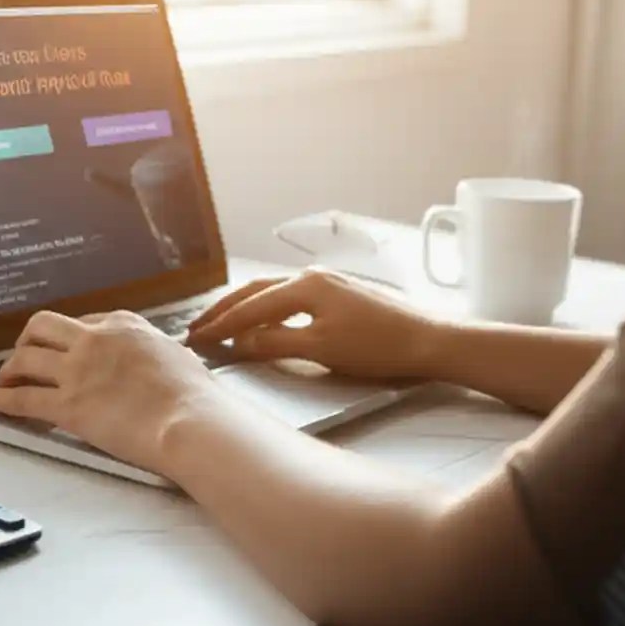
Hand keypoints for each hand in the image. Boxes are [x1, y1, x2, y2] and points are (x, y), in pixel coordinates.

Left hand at [0, 310, 246, 473]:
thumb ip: (154, 353)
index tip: (64, 348)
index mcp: (124, 325)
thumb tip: (156, 360)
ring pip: (25, 358)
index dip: (68, 336)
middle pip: (43, 326)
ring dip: (9, 367)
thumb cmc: (196, 397)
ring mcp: (78, 371)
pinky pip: (21, 399)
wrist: (193, 422)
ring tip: (4, 379)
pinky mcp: (68, 405)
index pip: (83, 321)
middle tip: (25, 355)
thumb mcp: (176, 356)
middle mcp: (95, 340)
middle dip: (28, 339)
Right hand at [187, 268, 443, 379]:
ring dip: (245, 307)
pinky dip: (268, 309)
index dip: (220, 325)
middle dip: (225, 309)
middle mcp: (312, 276)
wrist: (429, 340)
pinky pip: (290, 297)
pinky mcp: (340, 294)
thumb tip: (238, 343)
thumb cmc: (376, 346)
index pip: (250, 306)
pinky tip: (263, 322)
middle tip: (197, 328)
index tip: (195, 339)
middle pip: (256, 291)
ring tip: (221, 324)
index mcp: (304, 286)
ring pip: (273, 292)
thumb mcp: (319, 349)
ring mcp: (328, 282)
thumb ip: (274, 344)